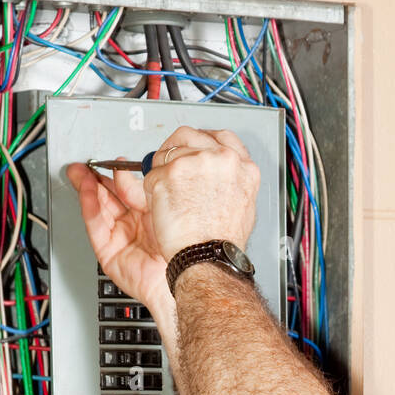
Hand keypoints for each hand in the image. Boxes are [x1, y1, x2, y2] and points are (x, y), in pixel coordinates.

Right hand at [66, 159, 172, 320]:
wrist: (183, 272)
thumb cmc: (181, 246)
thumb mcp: (159, 207)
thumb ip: (139, 191)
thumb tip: (123, 172)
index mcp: (147, 215)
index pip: (124, 192)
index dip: (114, 177)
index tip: (109, 163)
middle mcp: (132, 227)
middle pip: (107, 199)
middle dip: (93, 181)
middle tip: (84, 166)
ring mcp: (120, 239)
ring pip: (98, 210)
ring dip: (87, 190)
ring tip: (80, 174)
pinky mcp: (108, 253)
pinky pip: (96, 226)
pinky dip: (89, 208)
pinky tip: (86, 192)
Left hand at [142, 126, 259, 262]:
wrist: (210, 259)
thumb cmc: (223, 242)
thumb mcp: (243, 204)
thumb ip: (232, 180)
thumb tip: (219, 174)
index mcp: (242, 166)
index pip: (221, 137)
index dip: (203, 141)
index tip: (196, 148)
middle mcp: (221, 159)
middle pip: (188, 136)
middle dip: (177, 151)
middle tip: (173, 172)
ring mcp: (194, 163)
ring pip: (167, 154)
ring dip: (164, 173)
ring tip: (173, 199)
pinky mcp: (169, 173)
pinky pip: (151, 174)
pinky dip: (152, 191)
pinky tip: (165, 208)